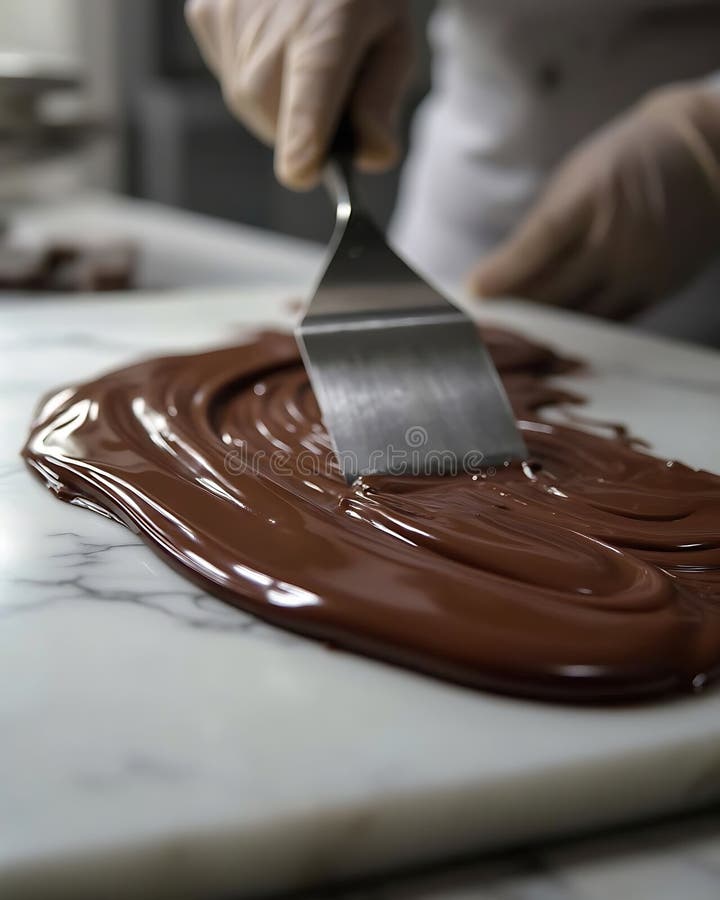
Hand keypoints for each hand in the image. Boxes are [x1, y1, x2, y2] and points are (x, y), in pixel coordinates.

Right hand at [185, 0, 414, 188]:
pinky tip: (273, 43)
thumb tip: (371, 155)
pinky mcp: (205, 14)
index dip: (306, 141)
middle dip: (300, 129)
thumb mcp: (393, 38)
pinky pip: (230, 79)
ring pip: (249, 105)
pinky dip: (254, 78)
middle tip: (327, 95)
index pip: (310, 96)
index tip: (304, 173)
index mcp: (327, 26)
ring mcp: (229, 18)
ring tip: (298, 58)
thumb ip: (382, 100)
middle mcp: (270, 24)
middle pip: (275, 119)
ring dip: (277, 105)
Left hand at [470, 83, 719, 318]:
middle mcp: (620, 237)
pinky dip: (577, 327)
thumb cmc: (627, 162)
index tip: (475, 292)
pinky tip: (555, 327)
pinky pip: (606, 323)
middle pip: (554, 290)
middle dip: (514, 307)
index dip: (503, 272)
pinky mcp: (657, 291)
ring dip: (542, 326)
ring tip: (514, 328)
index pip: (539, 242)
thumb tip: (500, 273)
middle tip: (485, 319)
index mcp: (594, 197)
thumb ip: (541, 226)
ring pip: (578, 316)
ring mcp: (641, 269)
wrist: (706, 159)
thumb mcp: (578, 177)